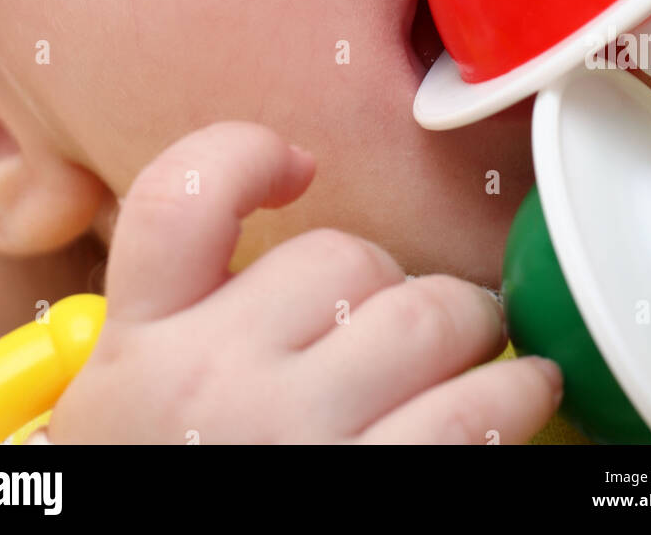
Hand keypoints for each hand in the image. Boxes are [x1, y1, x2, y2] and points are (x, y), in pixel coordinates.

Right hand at [47, 122, 561, 443]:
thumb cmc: (175, 475)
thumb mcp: (129, 404)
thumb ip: (181, 324)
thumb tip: (286, 252)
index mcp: (139, 346)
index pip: (183, 197)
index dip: (247, 155)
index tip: (297, 168)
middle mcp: (210, 382)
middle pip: (340, 255)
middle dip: (391, 277)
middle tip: (403, 312)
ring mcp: (294, 440)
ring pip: (422, 317)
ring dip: (467, 322)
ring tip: (476, 340)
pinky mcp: (373, 495)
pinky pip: (471, 415)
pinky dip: (513, 393)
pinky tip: (521, 392)